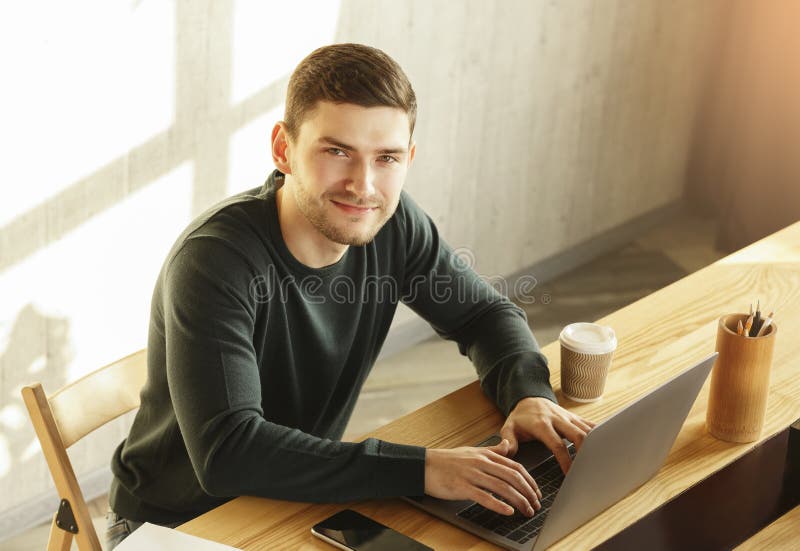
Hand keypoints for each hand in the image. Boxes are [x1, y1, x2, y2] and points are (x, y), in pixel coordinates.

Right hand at [424, 439, 542, 516]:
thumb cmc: (447, 460)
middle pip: (512, 476)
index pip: (514, 466)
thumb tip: (507, 445)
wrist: (424, 465)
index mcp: (485, 455)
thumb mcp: (472, 450)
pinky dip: (498, 504)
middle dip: (528, 492)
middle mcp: (481, 462)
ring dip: (518, 500)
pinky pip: (484, 496)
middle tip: (536, 504)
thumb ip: (492, 450)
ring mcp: (471, 474)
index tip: (537, 492)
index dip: (529, 480)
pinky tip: (508, 511)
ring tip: (527, 510)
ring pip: (501, 487)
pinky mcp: (461, 486)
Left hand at [500, 397, 595, 473]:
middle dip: (585, 453)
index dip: (566, 461)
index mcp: (542, 425)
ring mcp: (568, 417)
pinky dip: (599, 435)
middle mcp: (558, 419)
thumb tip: (505, 451)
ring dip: (594, 445)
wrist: (528, 398)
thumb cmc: (519, 418)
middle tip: (588, 470)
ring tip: (599, 462)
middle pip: (578, 435)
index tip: (570, 475)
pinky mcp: (574, 417)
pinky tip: (604, 447)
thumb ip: (507, 440)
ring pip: (587, 429)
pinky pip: (590, 425)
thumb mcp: (508, 427)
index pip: (557, 445)